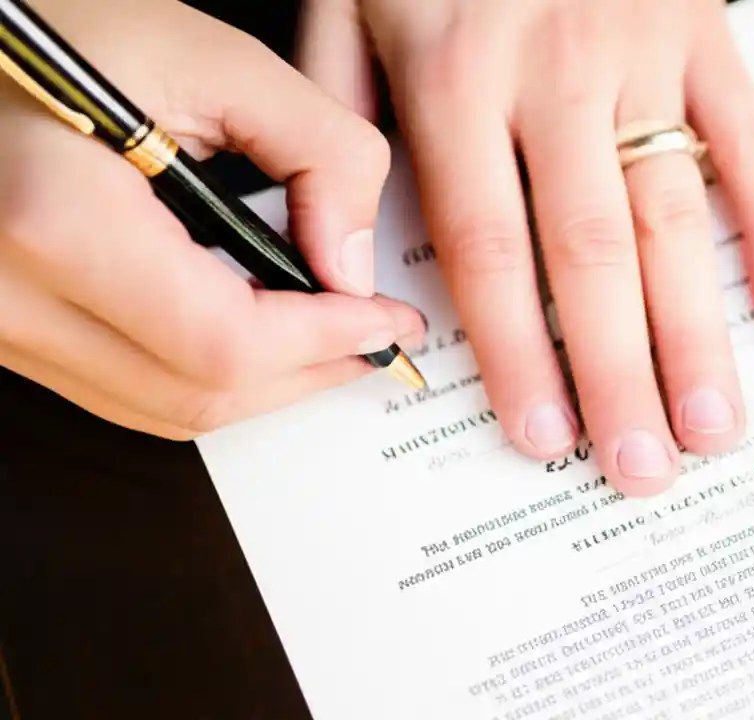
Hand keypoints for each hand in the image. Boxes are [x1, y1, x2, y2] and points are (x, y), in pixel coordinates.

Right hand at [0, 0, 424, 438]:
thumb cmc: (63, 28)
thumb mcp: (208, 56)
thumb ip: (316, 149)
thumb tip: (354, 265)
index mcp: (54, 218)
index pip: (225, 341)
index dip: (327, 341)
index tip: (392, 320)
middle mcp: (8, 292)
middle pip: (199, 393)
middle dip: (310, 372)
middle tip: (378, 337)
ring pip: (160, 408)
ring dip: (263, 385)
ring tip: (331, 338)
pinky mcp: (2, 325)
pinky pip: (119, 387)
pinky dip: (204, 374)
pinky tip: (257, 331)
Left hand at [300, 0, 753, 494]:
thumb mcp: (345, 6)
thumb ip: (341, 135)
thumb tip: (345, 270)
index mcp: (455, 76)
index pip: (489, 246)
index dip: (518, 353)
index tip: (543, 441)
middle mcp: (555, 73)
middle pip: (592, 252)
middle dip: (619, 372)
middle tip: (646, 469)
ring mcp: (646, 50)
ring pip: (676, 212)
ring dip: (699, 330)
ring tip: (715, 426)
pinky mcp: (709, 29)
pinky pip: (752, 137)